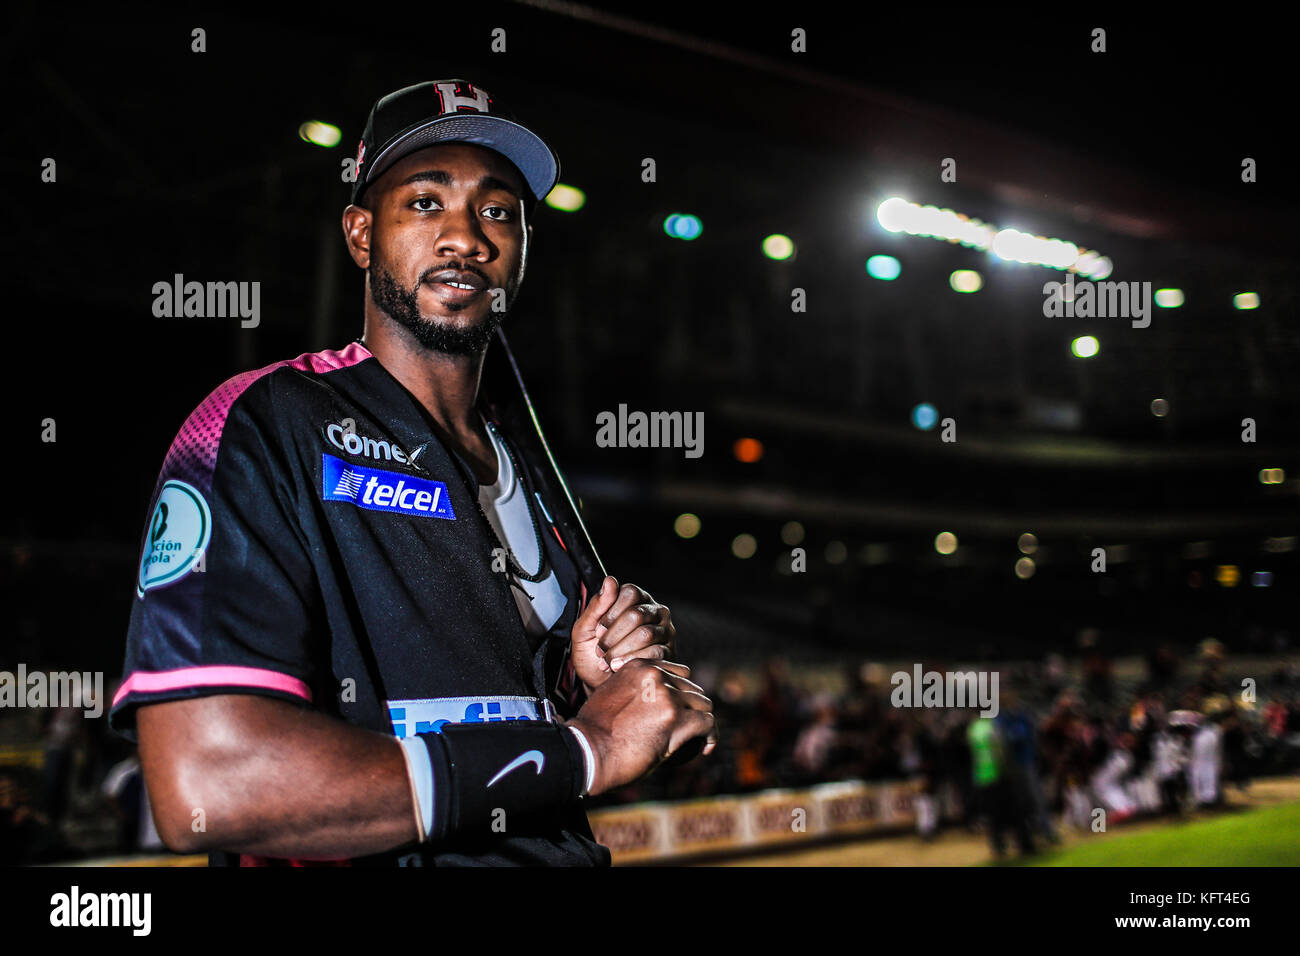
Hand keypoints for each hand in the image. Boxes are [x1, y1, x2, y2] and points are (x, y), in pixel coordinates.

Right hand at [567, 660, 715, 795]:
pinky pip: (707, 723)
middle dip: (693, 709)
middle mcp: (655, 675)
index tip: (681, 710)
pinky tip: (706, 748)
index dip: (682, 692)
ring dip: (703, 722)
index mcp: (639, 667)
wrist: (586, 751)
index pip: (677, 672)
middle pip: (692, 688)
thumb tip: (651, 703)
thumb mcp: (611, 696)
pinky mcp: (676, 719)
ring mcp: (667, 696)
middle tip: (689, 729)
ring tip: (700, 738)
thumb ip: (633, 690)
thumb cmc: (594, 732)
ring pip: (703, 704)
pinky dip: (710, 736)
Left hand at [570, 576, 675, 692]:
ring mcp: (664, 631)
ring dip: (621, 650)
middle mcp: (654, 611)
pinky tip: (619, 668)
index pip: (630, 593)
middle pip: (637, 615)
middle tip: (600, 650)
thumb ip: (597, 605)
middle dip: (613, 636)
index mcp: (635, 599)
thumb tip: (610, 580)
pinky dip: (632, 661)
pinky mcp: (669, 652)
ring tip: (607, 661)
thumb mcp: (585, 629)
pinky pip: (655, 653)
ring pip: (646, 634)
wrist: (600, 684)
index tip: (598, 630)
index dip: (611, 612)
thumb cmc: (592, 654)